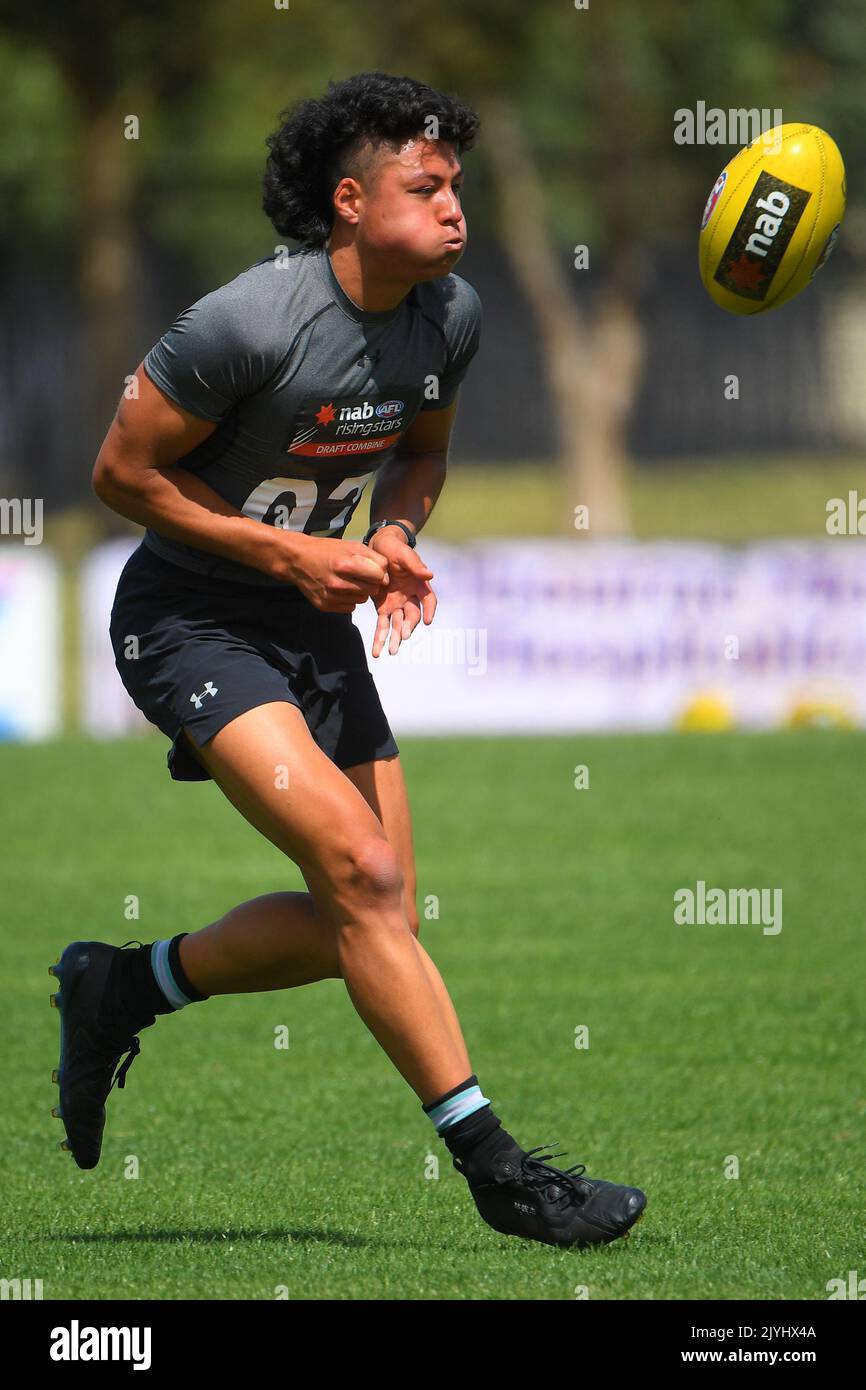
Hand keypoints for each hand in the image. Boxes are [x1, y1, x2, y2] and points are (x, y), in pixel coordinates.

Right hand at [286, 536, 388, 612]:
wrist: (298, 560)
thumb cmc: (326, 550)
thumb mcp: (351, 545)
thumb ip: (373, 558)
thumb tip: (386, 576)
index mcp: (346, 564)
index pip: (379, 575)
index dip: (379, 572)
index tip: (372, 569)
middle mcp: (338, 583)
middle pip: (372, 590)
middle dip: (371, 583)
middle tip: (360, 575)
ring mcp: (331, 596)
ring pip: (362, 600)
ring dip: (360, 592)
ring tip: (348, 581)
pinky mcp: (326, 606)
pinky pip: (350, 608)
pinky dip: (349, 600)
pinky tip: (340, 589)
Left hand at [367, 527, 436, 657]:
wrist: (377, 547)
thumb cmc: (394, 549)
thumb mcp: (404, 554)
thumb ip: (415, 565)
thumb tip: (429, 574)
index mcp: (419, 585)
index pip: (429, 600)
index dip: (430, 610)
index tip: (428, 620)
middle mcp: (410, 598)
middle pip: (413, 616)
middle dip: (409, 627)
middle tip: (404, 636)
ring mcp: (397, 604)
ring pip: (398, 625)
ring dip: (395, 638)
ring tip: (391, 651)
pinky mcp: (383, 608)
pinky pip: (382, 624)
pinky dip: (380, 638)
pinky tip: (377, 651)